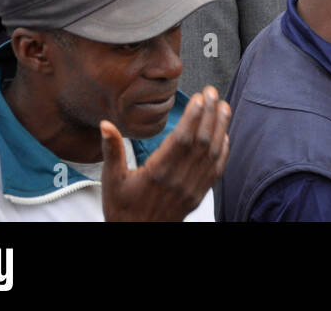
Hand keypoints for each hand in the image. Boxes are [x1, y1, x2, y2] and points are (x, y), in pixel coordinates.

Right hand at [101, 86, 230, 221]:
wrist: (138, 236)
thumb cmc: (122, 209)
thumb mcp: (111, 180)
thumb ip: (111, 150)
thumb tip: (105, 124)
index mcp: (157, 172)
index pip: (182, 139)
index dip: (194, 116)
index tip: (200, 97)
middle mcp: (178, 180)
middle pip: (201, 142)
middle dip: (210, 114)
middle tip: (213, 92)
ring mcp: (191, 189)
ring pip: (212, 154)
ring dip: (220, 128)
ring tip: (224, 107)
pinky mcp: (197, 196)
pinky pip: (215, 171)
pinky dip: (223, 152)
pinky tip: (225, 136)